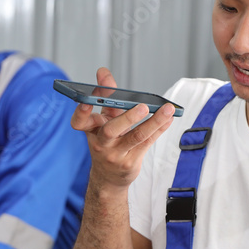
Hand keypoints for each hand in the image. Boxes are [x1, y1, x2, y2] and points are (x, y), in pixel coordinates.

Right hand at [70, 68, 175, 190]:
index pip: (79, 122)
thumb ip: (105, 95)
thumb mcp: (104, 118)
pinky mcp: (131, 162)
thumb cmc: (107, 141)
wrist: (109, 177)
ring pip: (136, 136)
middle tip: (143, 106)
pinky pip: (147, 142)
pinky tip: (168, 118)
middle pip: (111, 130)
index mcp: (91, 130)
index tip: (86, 102)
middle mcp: (101, 143)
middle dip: (127, 118)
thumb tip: (103, 71)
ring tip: (167, 109)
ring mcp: (116, 154)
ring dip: (153, 122)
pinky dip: (159, 128)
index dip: (81, 113)